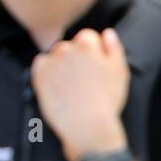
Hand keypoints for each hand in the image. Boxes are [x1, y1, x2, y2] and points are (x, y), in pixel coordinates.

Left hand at [31, 27, 129, 160]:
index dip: (93, 53)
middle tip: (83, 82)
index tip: (94, 69)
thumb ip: (114, 48)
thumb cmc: (106, 103)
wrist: (87, 126)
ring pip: (55, 56)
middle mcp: (67, 49)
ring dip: (61, 66)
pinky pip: (40, 66)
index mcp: (87, 44)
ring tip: (71, 88)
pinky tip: (58, 87)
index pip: (88, 37)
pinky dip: (46, 73)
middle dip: (75, 60)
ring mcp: (52, 62)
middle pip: (70, 47)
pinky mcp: (40, 75)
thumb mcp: (120, 72)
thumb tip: (107, 34)